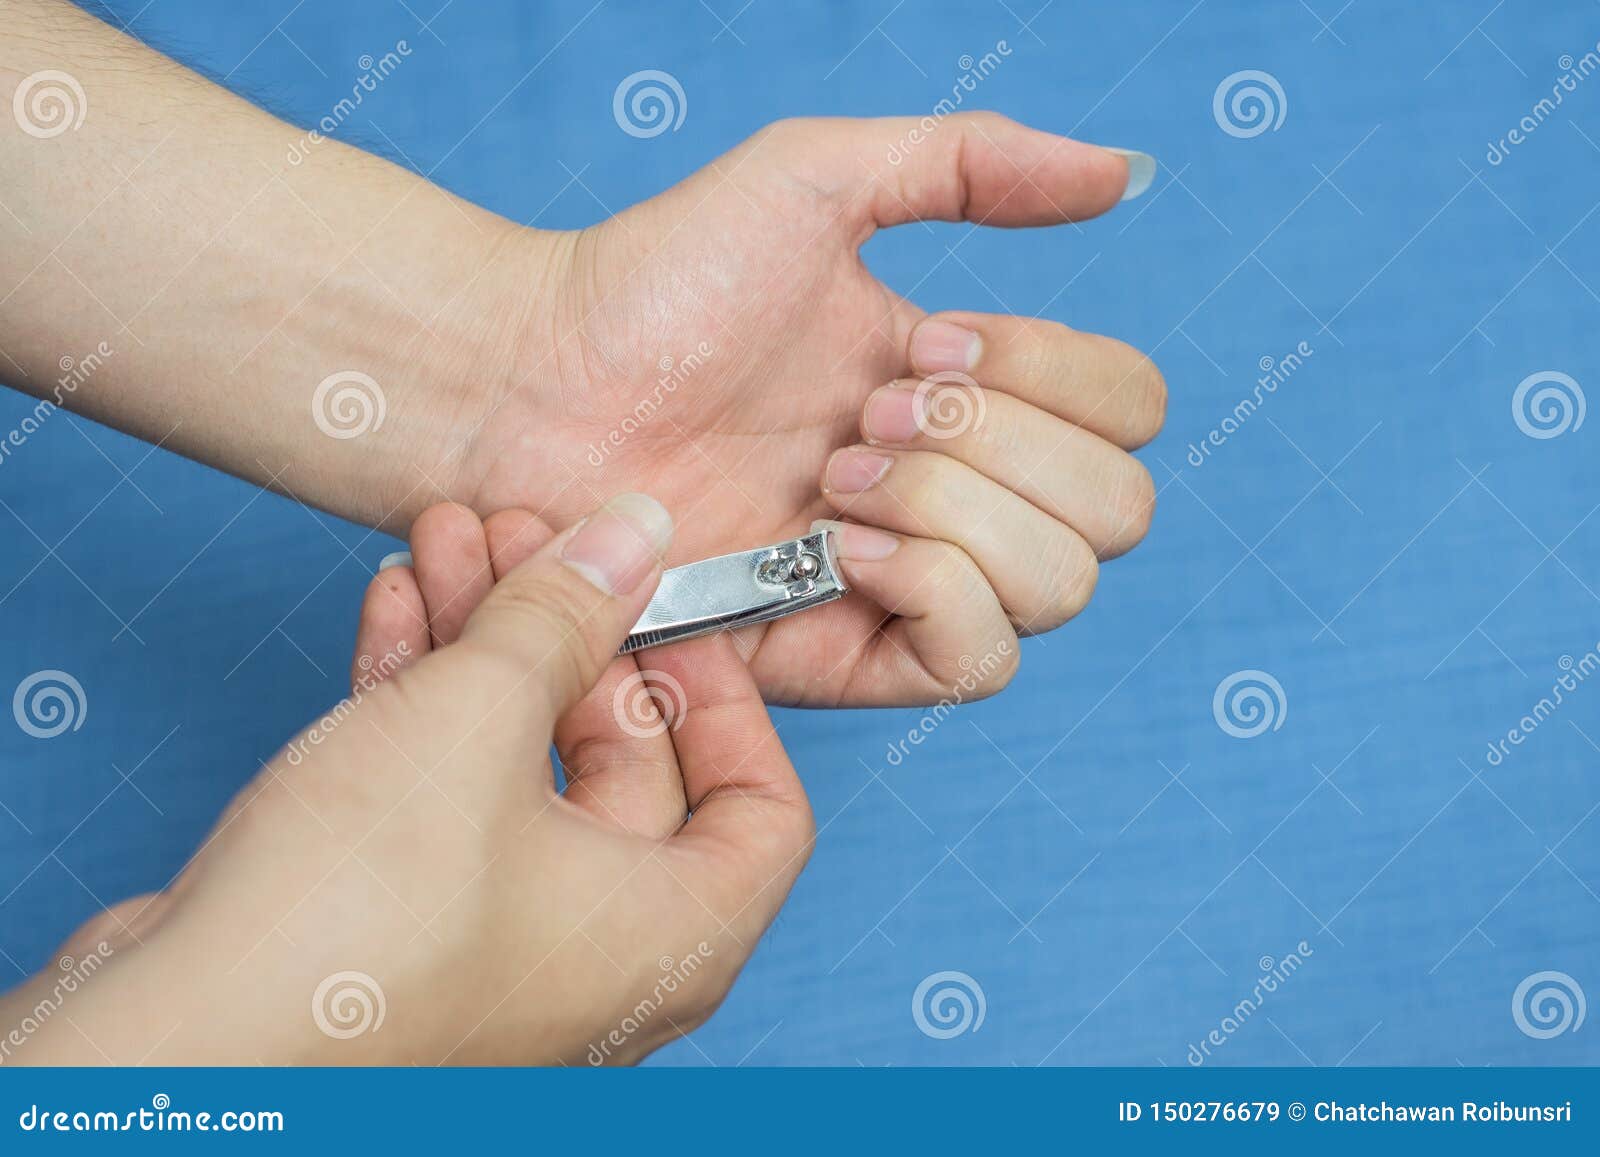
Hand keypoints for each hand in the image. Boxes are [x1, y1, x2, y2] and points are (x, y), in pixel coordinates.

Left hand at [0, 6, 1159, 708]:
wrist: (532, 387)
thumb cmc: (655, 281)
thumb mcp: (817, 181)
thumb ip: (973, 161)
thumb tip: (1129, 171)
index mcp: (970, 390)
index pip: (1126, 412)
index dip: (1054, 373)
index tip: (924, 339)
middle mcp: (958, 492)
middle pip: (1116, 510)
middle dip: (997, 446)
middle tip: (861, 416)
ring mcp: (907, 581)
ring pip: (1061, 588)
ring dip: (954, 511)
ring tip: (830, 475)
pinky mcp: (846, 656)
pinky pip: (979, 666)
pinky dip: (934, 593)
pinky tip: (837, 547)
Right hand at [1, 495, 812, 1064]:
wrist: (178, 1044)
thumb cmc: (356, 920)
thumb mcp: (480, 721)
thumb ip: (565, 617)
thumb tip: (634, 534)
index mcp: (673, 932)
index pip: (762, 807)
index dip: (725, 697)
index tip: (669, 612)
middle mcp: (599, 951)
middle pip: (626, 763)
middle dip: (571, 634)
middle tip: (527, 536)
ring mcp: (498, 942)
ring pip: (521, 765)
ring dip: (489, 648)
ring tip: (452, 541)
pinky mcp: (405, 927)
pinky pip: (446, 795)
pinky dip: (429, 702)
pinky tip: (398, 608)